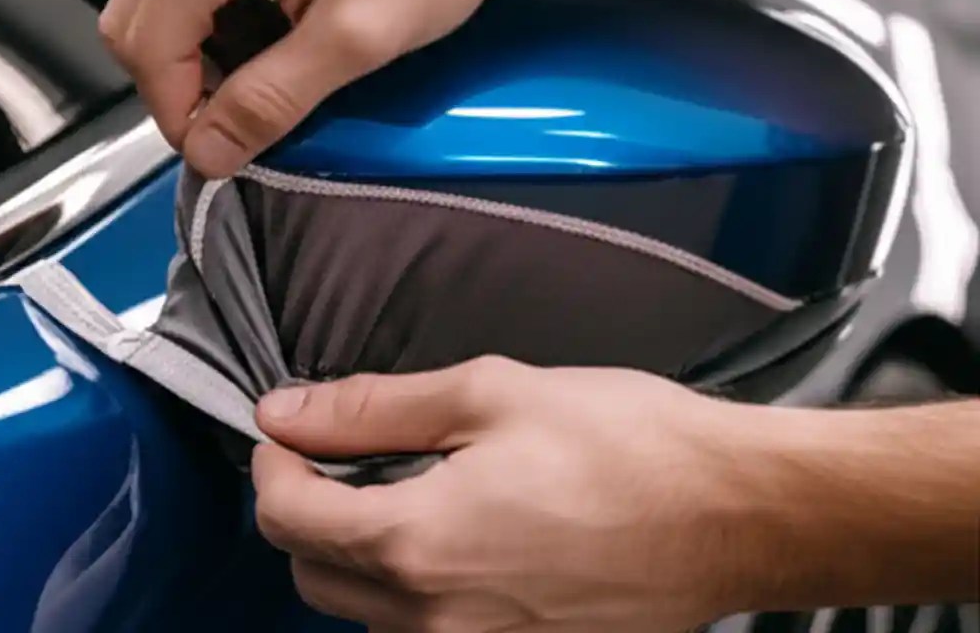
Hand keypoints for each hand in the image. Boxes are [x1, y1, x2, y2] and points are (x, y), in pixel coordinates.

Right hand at [99, 0, 543, 176]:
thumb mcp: (359, 36)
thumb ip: (273, 98)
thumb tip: (210, 152)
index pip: (147, 46)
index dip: (177, 114)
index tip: (221, 150)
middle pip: (135, 16)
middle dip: (177, 83)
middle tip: (237, 120)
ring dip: (191, 47)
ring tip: (259, 74)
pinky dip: (208, 10)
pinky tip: (264, 26)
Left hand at [250, 357, 760, 632]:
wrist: (734, 516)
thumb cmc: (623, 443)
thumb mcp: (489, 397)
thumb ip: (371, 410)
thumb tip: (283, 413)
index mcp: (415, 544)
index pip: (286, 518)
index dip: (272, 466)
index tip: (288, 433)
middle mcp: (433, 620)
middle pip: (312, 575)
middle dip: (305, 514)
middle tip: (341, 462)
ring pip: (363, 616)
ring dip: (358, 558)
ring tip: (407, 498)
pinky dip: (414, 596)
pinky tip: (459, 545)